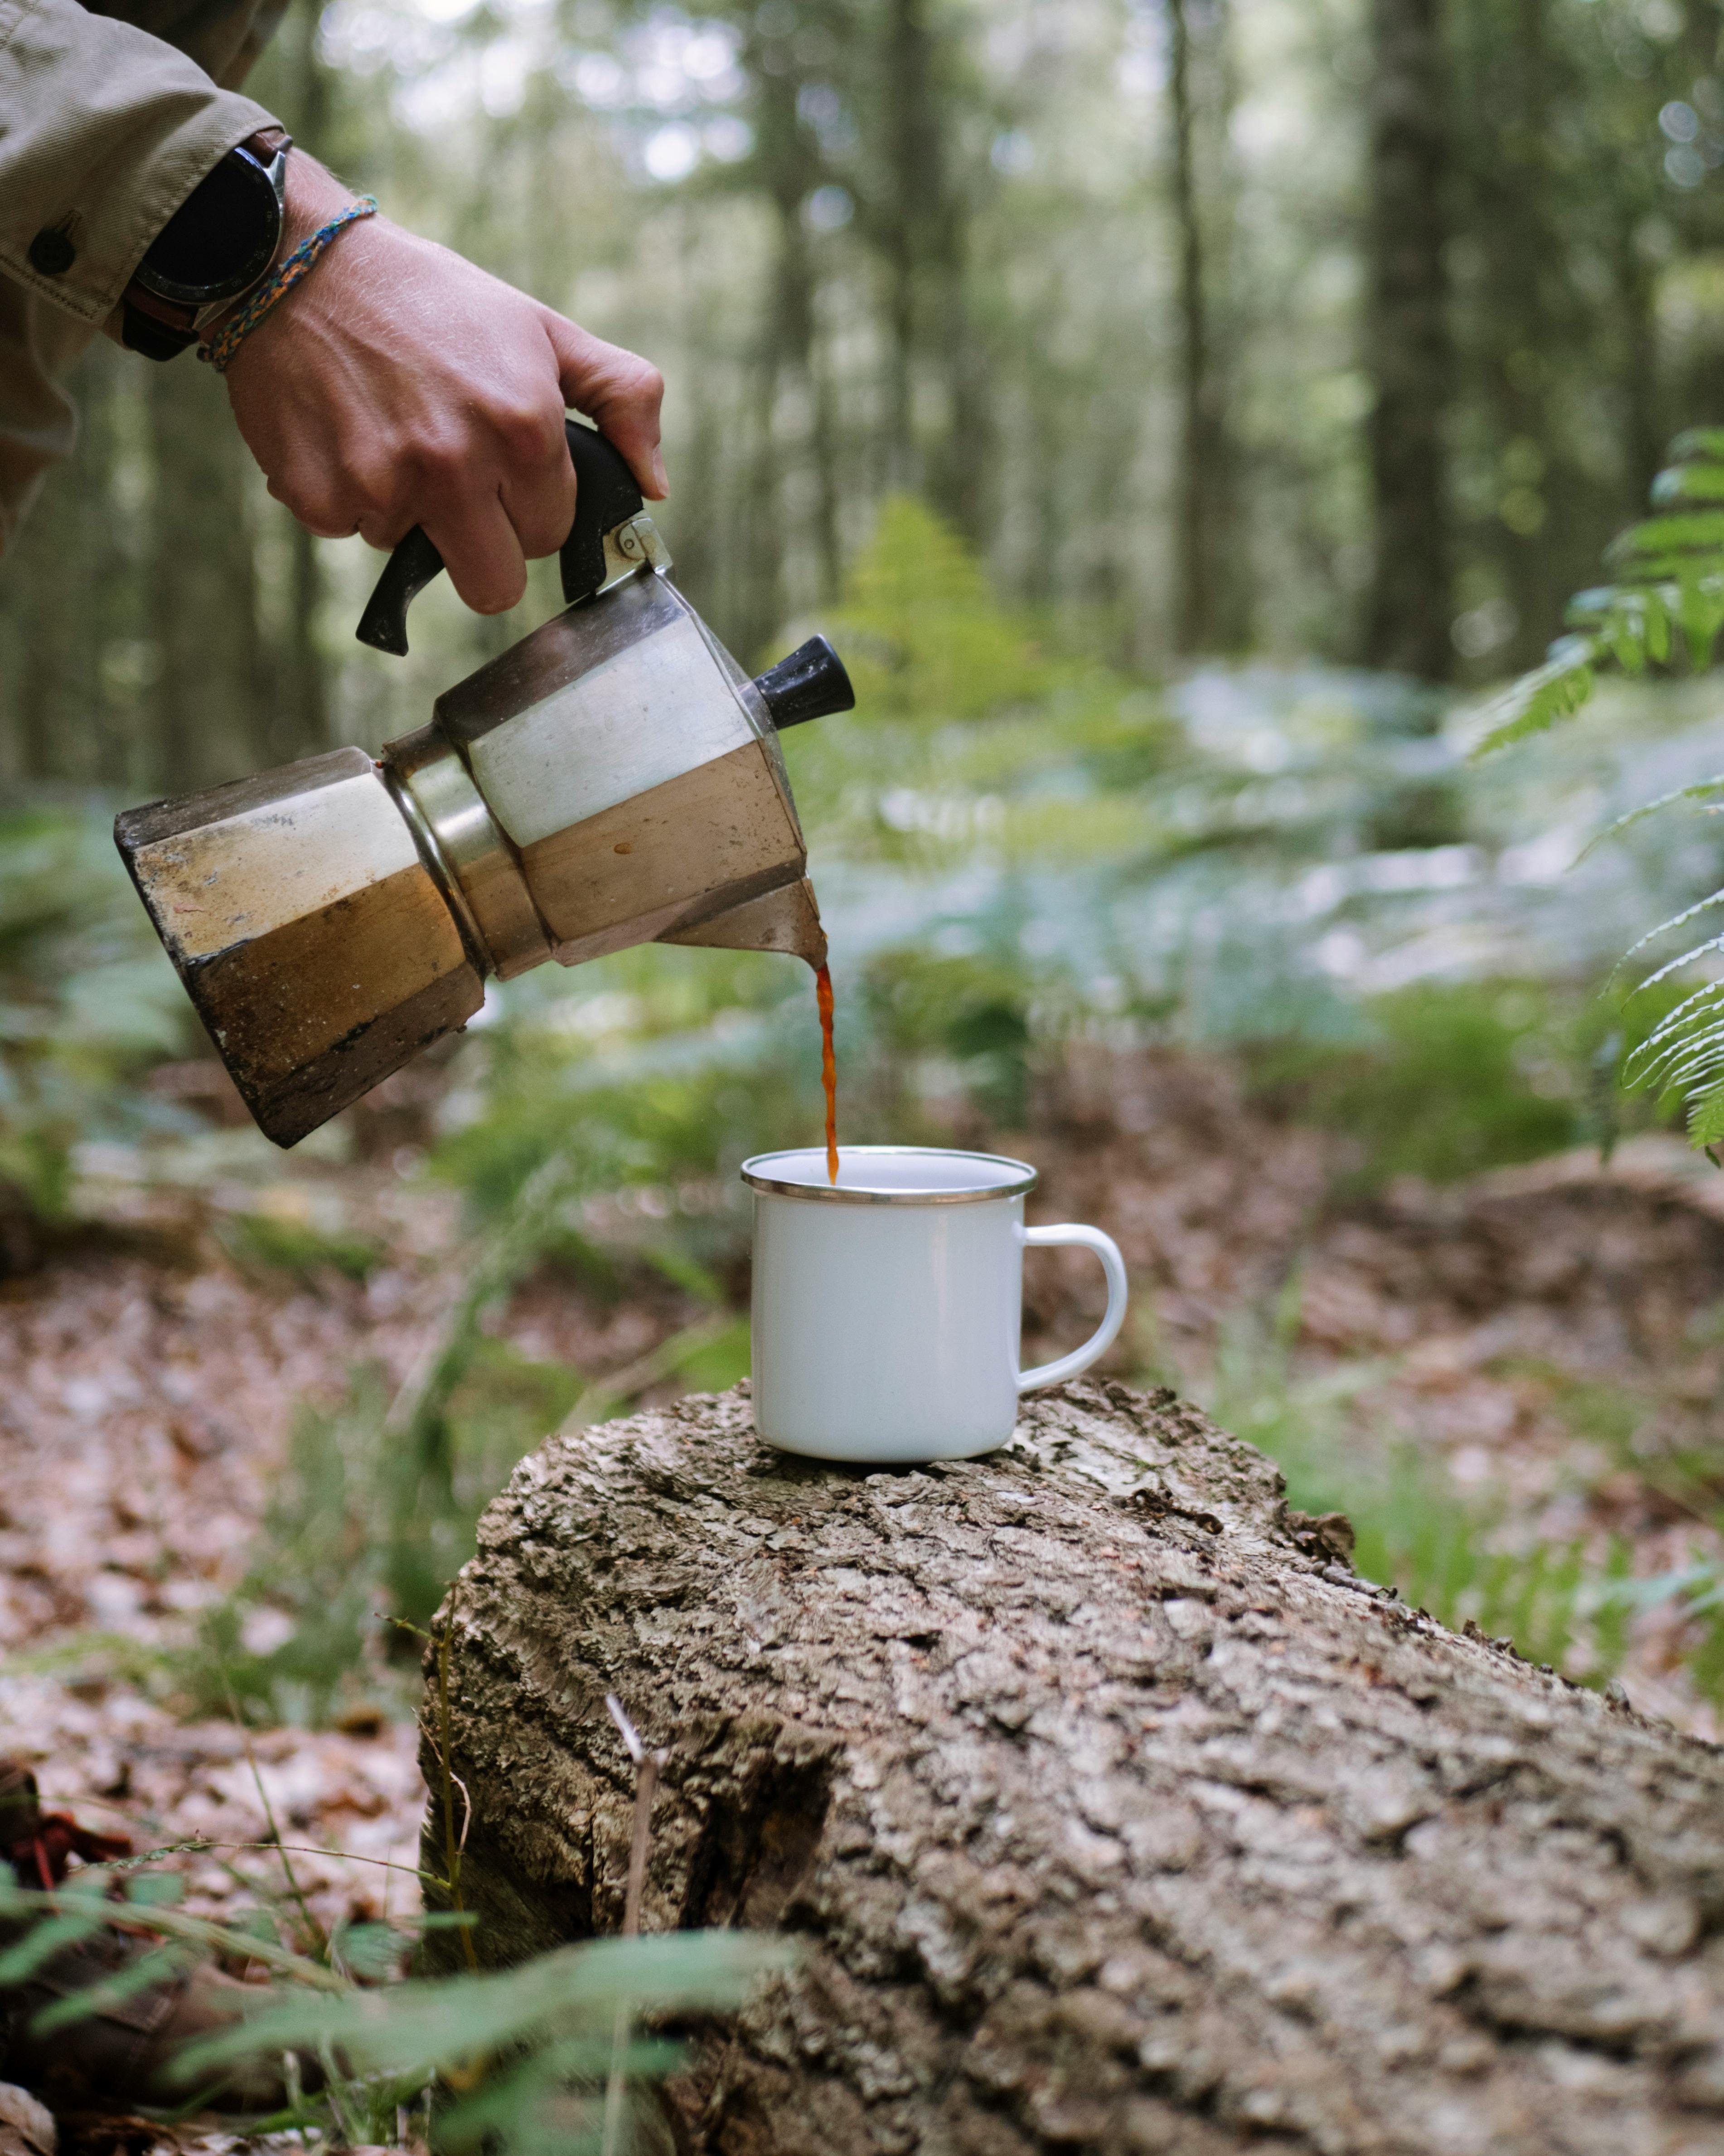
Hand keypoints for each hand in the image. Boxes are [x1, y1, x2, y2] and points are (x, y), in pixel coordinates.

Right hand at [220, 153, 665, 614]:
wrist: (297, 262)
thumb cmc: (432, 299)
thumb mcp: (543, 330)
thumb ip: (622, 399)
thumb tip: (657, 485)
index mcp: (523, 427)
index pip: (547, 535)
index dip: (527, 507)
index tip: (503, 467)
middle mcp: (455, 464)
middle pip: (493, 587)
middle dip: (482, 549)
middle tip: (457, 486)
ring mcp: (382, 485)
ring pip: (410, 552)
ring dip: (406, 510)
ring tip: (389, 430)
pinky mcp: (318, 496)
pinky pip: (347, 529)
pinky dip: (346, 493)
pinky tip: (343, 430)